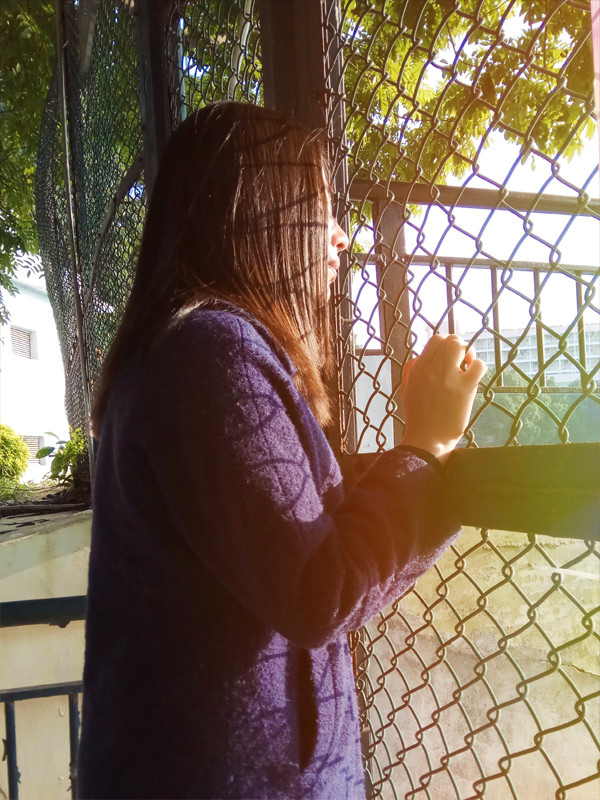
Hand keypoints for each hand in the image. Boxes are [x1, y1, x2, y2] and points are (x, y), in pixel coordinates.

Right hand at [399, 334, 486, 462]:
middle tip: (460, 357)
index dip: (445, 342)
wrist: (428, 439)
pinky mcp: (465, 388)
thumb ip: (412, 369)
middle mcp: (433, 369)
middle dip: (458, 345)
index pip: (436, 339)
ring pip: (462, 347)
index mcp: (419, 368)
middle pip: (451, 340)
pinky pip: (478, 365)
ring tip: (468, 364)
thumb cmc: (417, 416)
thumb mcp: (406, 389)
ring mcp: (450, 377)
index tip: (449, 353)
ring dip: (468, 353)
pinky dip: (478, 366)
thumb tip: (421, 355)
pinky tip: (474, 375)